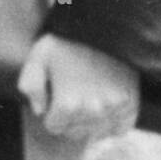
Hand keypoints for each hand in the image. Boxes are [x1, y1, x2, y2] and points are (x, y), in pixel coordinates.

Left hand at [18, 33, 138, 140]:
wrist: (101, 26)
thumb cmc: (66, 40)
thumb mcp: (38, 56)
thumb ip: (30, 85)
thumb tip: (39, 110)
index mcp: (67, 104)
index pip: (54, 126)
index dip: (51, 112)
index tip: (54, 97)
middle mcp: (92, 112)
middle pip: (75, 131)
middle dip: (68, 118)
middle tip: (69, 95)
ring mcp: (113, 109)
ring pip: (96, 133)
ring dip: (88, 123)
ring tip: (84, 100)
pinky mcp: (130, 103)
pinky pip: (119, 129)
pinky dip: (111, 124)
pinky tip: (102, 110)